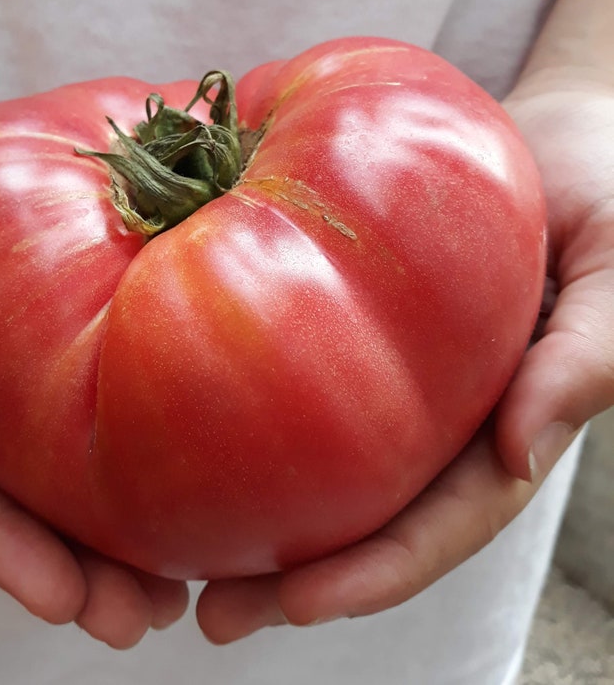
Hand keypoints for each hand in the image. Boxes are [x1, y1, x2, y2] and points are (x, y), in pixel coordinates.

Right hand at [0, 86, 188, 647]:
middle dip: (72, 566)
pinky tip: (191, 470)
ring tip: (187, 584)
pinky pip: (85, 389)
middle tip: (145, 621)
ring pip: (54, 462)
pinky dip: (134, 436)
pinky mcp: (45, 327)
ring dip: (113, 528)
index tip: (62, 600)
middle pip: (8, 496)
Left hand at [194, 0, 613, 644]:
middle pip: (370, 515)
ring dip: (262, 512)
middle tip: (210, 615)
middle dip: (296, 575)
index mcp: (509, 422)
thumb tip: (520, 453)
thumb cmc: (610, 190)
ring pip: (332, 460)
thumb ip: (583, 360)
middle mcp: (449, 415)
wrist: (566, 130)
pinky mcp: (366, 324)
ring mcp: (407, 375)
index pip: (444, 522)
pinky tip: (194, 422)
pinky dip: (257, 406)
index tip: (295, 602)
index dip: (375, 571)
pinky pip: (312, 372)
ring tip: (174, 551)